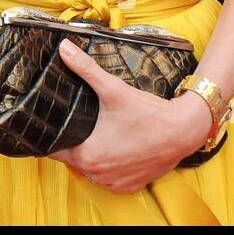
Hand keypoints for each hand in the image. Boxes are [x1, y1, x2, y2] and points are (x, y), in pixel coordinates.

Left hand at [48, 39, 214, 194]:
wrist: (184, 130)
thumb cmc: (148, 113)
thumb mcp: (113, 89)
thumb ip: (85, 69)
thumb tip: (64, 48)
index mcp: (88, 156)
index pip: (54, 149)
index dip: (49, 136)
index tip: (49, 122)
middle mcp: (98, 175)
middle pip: (71, 159)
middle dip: (70, 142)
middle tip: (70, 122)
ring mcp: (115, 183)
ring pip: (90, 170)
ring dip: (89, 156)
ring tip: (89, 133)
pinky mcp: (130, 185)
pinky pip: (109, 178)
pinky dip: (108, 166)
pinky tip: (110, 148)